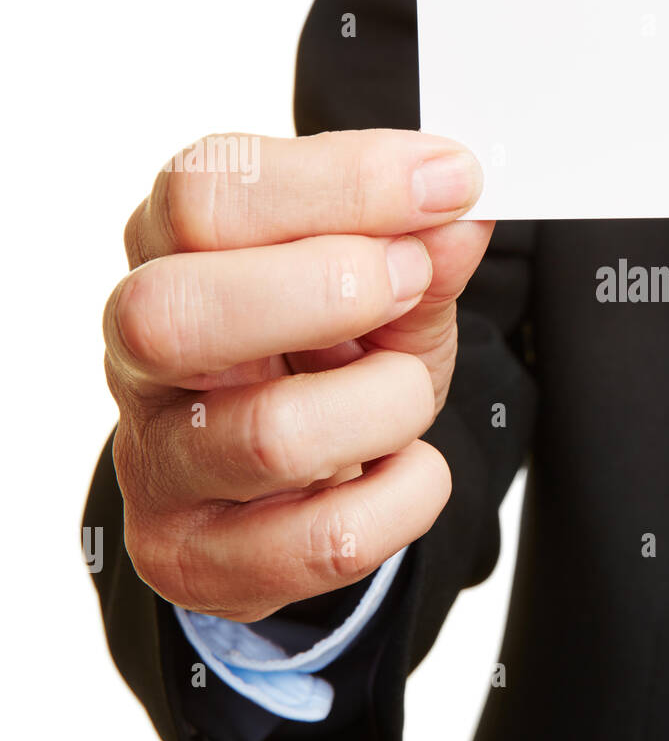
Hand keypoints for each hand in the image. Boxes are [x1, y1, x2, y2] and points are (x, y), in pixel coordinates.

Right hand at [103, 129, 488, 621]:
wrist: (297, 477)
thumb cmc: (331, 359)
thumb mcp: (390, 287)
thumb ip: (422, 247)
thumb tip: (458, 216)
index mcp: (170, 253)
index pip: (205, 193)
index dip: (341, 183)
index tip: (449, 182)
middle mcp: (139, 356)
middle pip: (173, 314)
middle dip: (323, 290)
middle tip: (412, 282)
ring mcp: (157, 464)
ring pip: (268, 437)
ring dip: (387, 403)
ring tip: (407, 389)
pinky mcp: (194, 558)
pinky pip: (324, 540)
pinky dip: (405, 497)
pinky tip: (405, 468)